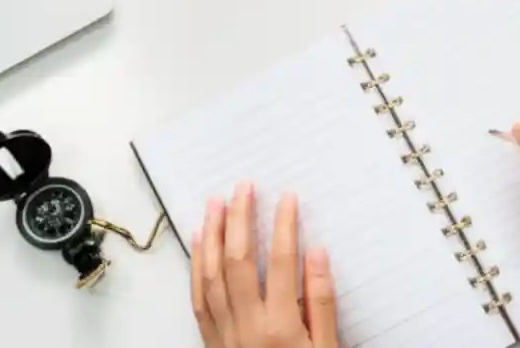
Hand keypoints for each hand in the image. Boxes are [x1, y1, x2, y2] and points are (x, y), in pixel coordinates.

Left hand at [191, 183, 338, 347]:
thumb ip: (322, 303)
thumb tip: (317, 254)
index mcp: (280, 326)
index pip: (281, 262)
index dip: (284, 226)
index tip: (287, 199)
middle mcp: (247, 326)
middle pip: (239, 261)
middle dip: (240, 219)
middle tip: (243, 188)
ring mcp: (224, 333)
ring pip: (212, 275)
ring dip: (213, 235)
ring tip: (216, 204)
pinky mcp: (211, 341)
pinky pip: (198, 297)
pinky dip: (197, 266)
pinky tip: (199, 242)